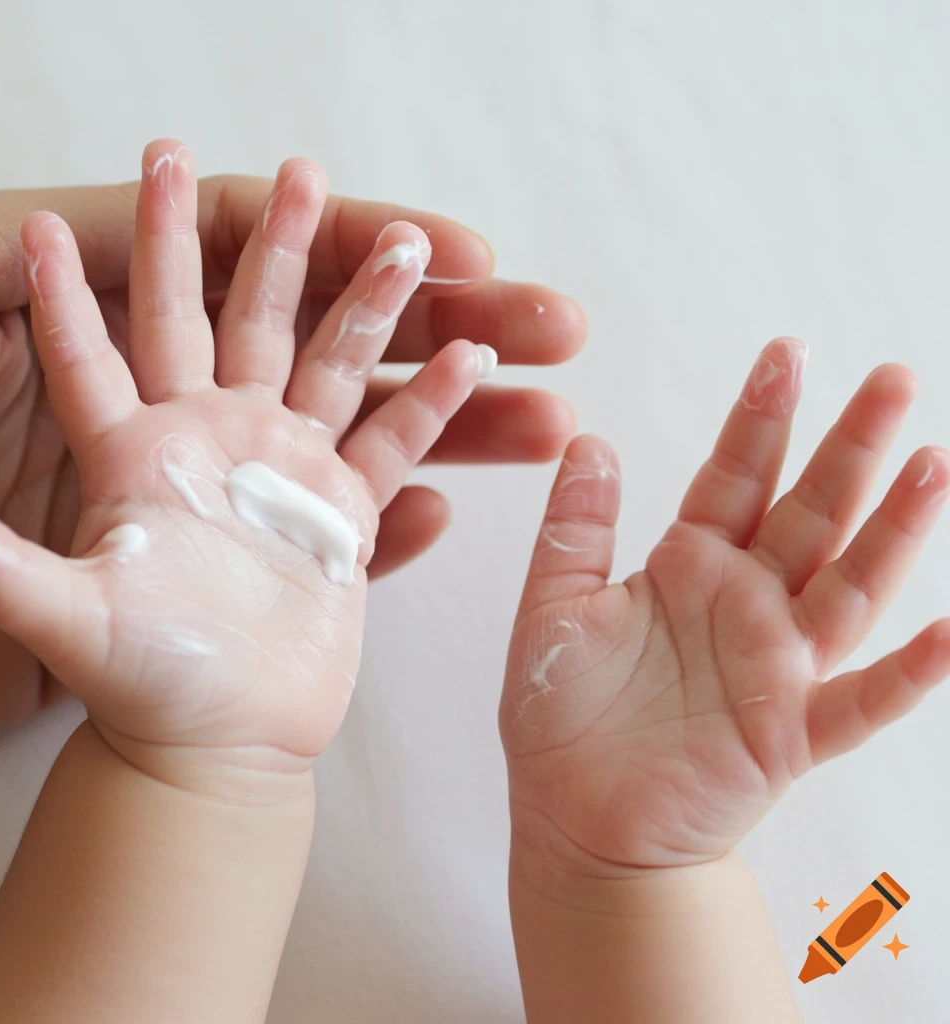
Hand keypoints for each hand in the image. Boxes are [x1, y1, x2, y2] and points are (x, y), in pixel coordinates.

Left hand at [0, 148, 582, 756]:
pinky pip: (393, 444)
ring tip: (405, 246)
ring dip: (369, 306)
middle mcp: (218, 440)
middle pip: (245, 320)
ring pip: (334, 365)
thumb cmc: (143, 683)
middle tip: (301, 172)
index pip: (106, 346)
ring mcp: (287, 469)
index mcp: (144, 450)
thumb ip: (15, 576)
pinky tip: (469, 365)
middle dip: (270, 244)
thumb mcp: (70, 625)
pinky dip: (432, 408)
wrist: (224, 736)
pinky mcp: (342, 512)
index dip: (83, 284)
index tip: (69, 213)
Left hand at [501, 338, 949, 877]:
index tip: (786, 353)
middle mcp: (744, 604)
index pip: (735, 476)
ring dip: (893, 531)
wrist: (575, 820)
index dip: (761, 417)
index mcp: (687, 566)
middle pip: (809, 512)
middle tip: (894, 379)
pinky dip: (908, 674)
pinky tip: (948, 631)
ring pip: (847, 586)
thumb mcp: (555, 607)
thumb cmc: (560, 718)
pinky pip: (860, 702)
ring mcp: (775, 667)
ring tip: (934, 466)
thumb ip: (576, 529)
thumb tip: (589, 441)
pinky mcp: (790, 736)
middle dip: (850, 447)